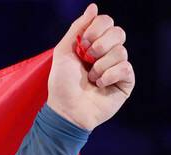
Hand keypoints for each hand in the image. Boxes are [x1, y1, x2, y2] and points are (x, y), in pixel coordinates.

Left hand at [47, 4, 133, 130]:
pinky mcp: (126, 81)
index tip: (83, 43)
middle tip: (88, 59)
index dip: (96, 29)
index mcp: (93, 44)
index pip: (107, 22)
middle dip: (100, 45)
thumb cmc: (61, 84)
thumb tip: (93, 7)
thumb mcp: (63, 52)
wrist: (66, 110)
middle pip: (118, 32)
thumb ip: (77, 28)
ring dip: (100, 66)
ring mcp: (118, 67)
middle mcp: (107, 53)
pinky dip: (109, 76)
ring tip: (91, 79)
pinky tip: (100, 85)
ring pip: (121, 51)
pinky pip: (125, 67)